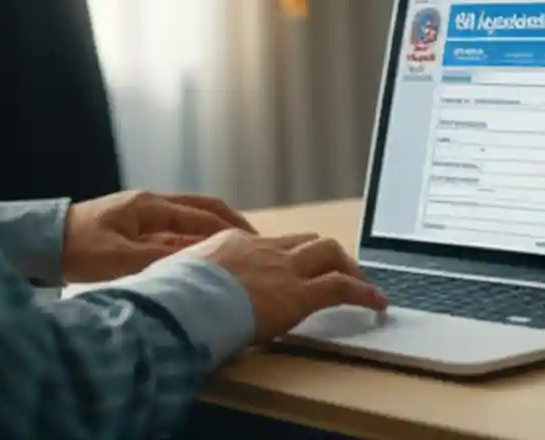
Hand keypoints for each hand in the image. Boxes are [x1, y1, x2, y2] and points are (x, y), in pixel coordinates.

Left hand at [61, 190, 255, 282]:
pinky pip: (175, 226)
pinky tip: (203, 252)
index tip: (254, 245)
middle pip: (202, 207)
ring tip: (237, 246)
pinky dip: (196, 235)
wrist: (42, 243)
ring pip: (191, 215)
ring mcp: (142, 212)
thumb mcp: (121, 259)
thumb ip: (163, 257)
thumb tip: (202, 256)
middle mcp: (151, 203)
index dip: (230, 231)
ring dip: (215, 228)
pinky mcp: (134, 224)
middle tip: (256, 241)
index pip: (202, 216)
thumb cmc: (78, 249)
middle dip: (231, 223)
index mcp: (150, 206)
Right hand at [189, 230, 388, 343]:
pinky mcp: (301, 295)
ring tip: (361, 284)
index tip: (290, 266)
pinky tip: (377, 304)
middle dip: (325, 254)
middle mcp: (263, 249)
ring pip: (329, 254)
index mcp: (232, 244)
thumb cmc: (169, 298)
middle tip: (336, 270)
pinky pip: (343, 288)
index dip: (286, 254)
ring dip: (348, 268)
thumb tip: (168, 290)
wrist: (183, 304)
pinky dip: (365, 294)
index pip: (269, 242)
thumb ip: (181, 279)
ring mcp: (284, 269)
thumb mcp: (171, 278)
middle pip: (306, 241)